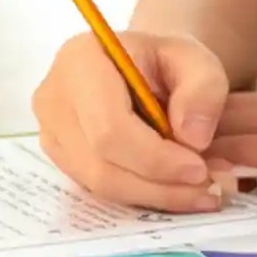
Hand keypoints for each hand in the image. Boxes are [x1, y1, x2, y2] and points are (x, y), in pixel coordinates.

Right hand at [33, 30, 230, 212]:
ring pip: (99, 183)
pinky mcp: (60, 158)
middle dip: (157, 184)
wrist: (139, 67)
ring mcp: (51, 132)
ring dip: (153, 195)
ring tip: (198, 194)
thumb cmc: (164, 62)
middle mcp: (54, 99)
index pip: (109, 126)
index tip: (199, 169)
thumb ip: (204, 90)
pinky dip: (140, 195)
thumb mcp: (197, 60)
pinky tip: (174, 191)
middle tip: (205, 189)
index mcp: (80, 62)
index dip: (155, 157)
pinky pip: (98, 189)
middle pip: (100, 164)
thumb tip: (193, 139)